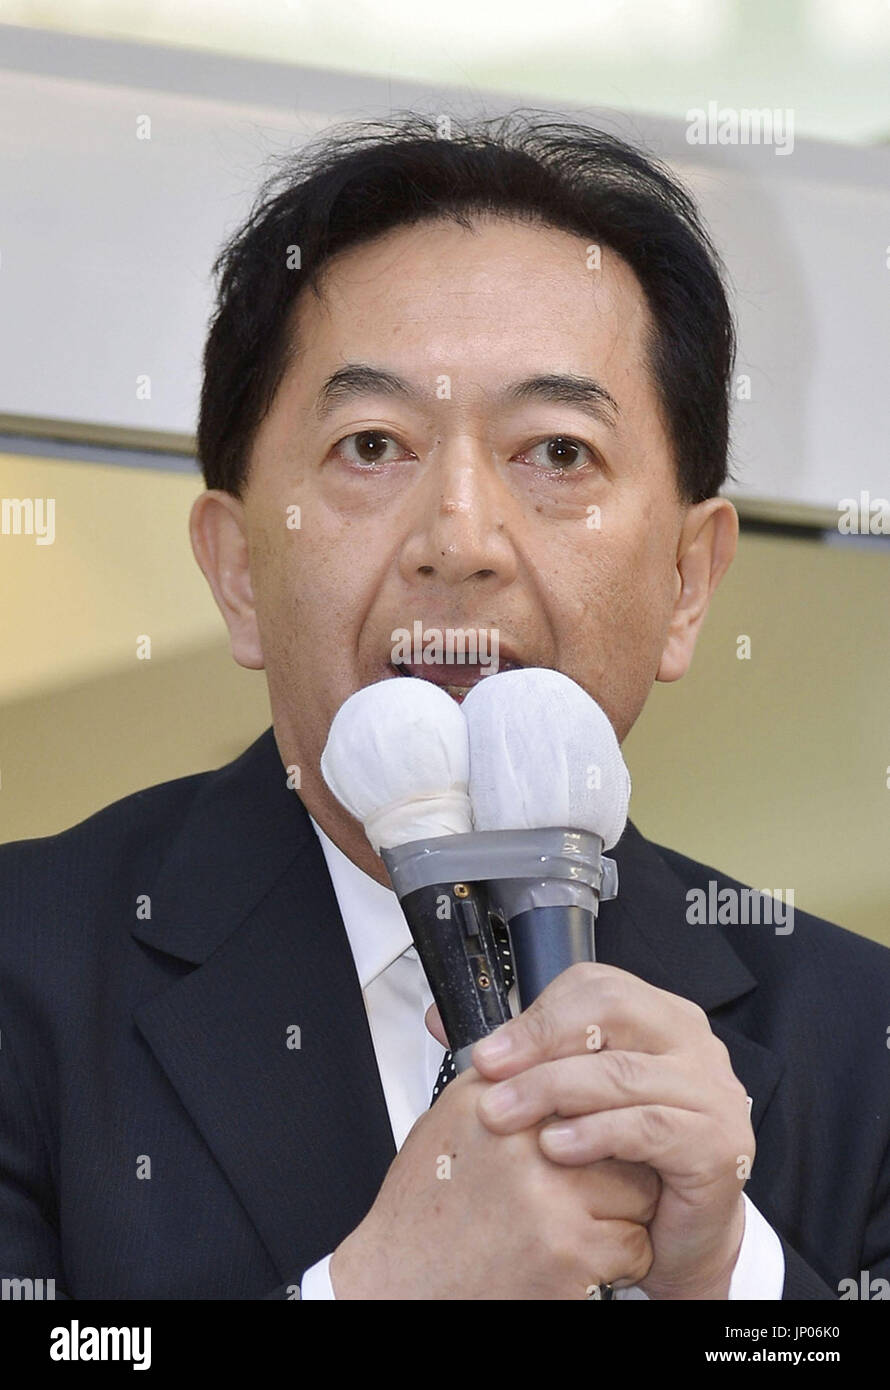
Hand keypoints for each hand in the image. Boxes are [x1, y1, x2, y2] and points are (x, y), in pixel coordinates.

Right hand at [329, 1057, 658, 1299]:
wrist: (403, 1285)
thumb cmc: (426, 1213)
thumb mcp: (450, 1125)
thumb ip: (503, 1086)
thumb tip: (553, 1054)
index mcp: (493, 1100)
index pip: (582, 1077)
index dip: (601, 1102)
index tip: (607, 1114)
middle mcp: (521, 1140)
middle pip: (620, 1128)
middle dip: (618, 1159)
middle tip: (592, 1181)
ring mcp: (549, 1196)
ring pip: (640, 1188)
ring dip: (623, 1211)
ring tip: (578, 1222)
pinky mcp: (569, 1251)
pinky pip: (635, 1245)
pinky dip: (616, 1260)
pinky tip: (575, 1259)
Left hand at [468, 962, 751, 1298]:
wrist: (674, 1236)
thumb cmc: (623, 1161)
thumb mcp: (566, 1099)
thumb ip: (516, 1056)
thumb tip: (443, 1021)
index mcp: (658, 1016)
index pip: (596, 986)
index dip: (535, 1016)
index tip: (488, 1053)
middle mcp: (691, 1042)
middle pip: (613, 1013)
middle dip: (540, 1044)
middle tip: (490, 1078)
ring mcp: (713, 1089)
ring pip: (622, 1072)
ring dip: (552, 1091)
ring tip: (505, 1115)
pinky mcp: (720, 1142)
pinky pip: (650, 1126)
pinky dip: (596, 1133)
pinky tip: (556, 1147)